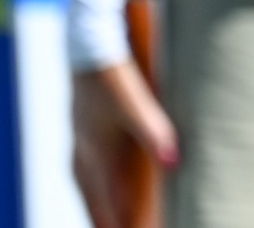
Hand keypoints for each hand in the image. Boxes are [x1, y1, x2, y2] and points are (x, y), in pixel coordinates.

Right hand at [72, 60, 177, 227]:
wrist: (88, 43)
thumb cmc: (111, 75)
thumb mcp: (135, 105)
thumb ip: (155, 134)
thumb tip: (174, 166)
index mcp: (94, 154)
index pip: (107, 202)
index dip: (120, 222)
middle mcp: (82, 152)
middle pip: (92, 198)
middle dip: (103, 218)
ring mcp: (79, 140)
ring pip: (85, 184)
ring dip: (96, 202)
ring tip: (105, 218)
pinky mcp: (82, 127)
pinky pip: (84, 167)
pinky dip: (93, 182)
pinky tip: (101, 178)